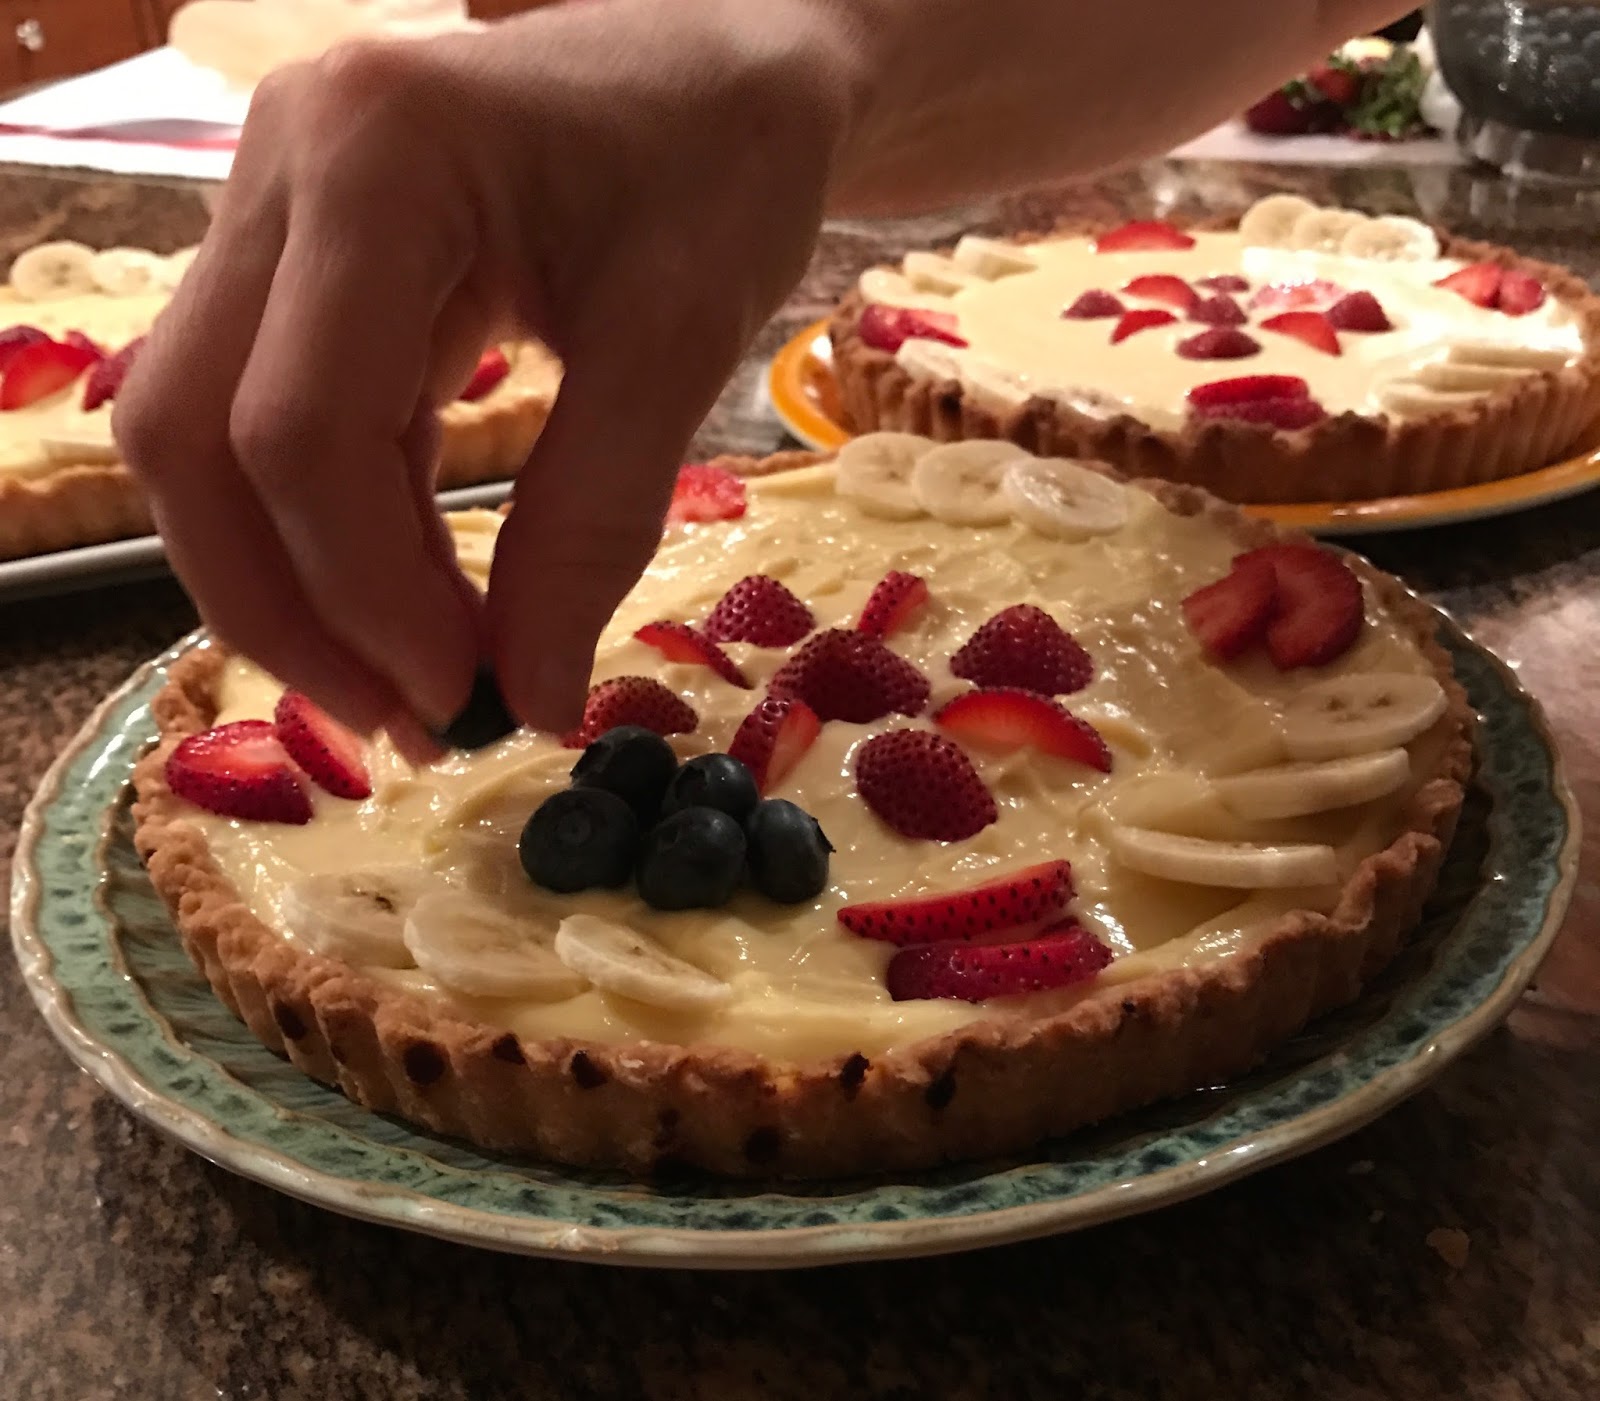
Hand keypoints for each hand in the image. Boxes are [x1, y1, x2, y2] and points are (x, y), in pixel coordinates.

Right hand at [116, 0, 852, 746]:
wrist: (729, 64)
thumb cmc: (725, 162)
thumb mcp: (681, 339)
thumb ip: (594, 520)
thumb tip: (531, 700)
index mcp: (372, 157)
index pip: (298, 427)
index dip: (366, 595)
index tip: (472, 699)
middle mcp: (280, 172)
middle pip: (193, 440)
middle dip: (290, 611)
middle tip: (414, 726)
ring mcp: (275, 216)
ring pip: (207, 443)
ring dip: (299, 588)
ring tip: (421, 691)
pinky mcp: (304, 269)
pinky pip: (277, 424)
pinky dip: (340, 535)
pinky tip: (419, 609)